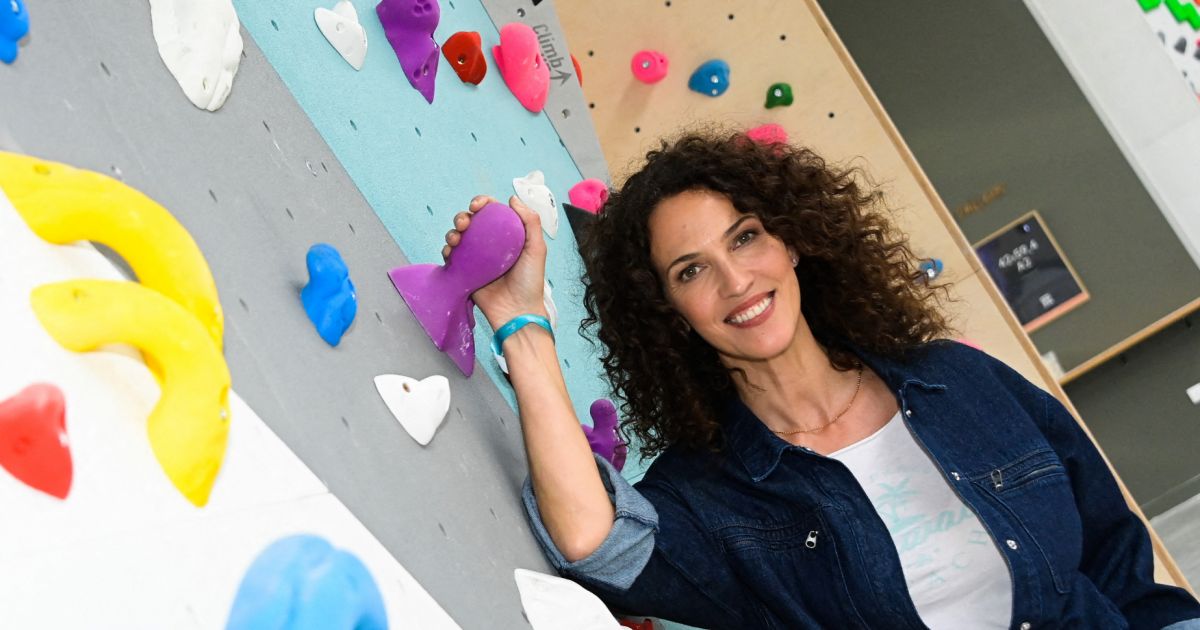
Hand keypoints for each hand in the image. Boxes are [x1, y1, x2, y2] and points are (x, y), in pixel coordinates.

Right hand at [443, 195, 548, 328]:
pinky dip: (447, 250)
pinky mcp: (465, 272)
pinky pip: (451, 257)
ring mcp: (476, 258)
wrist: (516, 311)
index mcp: (506, 235)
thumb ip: (530, 222)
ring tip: (456, 239)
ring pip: (458, 237)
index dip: (482, 203)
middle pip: (471, 222)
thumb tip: (512, 199)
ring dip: (452, 232)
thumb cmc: (530, 282)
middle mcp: (489, 244)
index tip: (478, 205)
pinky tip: (450, 252)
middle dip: (462, 216)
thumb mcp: (537, 249)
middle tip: (464, 222)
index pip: (491, 212)